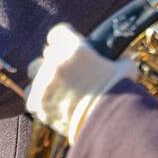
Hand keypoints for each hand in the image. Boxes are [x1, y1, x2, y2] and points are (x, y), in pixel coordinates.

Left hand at [25, 23, 137, 143]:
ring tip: (54, 86)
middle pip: (45, 53)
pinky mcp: (39, 104)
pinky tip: (50, 102)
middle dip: (54, 59)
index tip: (67, 44)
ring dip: (42, 77)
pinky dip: (39, 98)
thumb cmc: (119, 94)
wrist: (108, 125)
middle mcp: (55, 63)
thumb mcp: (125, 69)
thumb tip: (125, 54)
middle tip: (66, 69)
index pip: (58, 33)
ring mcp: (44, 84)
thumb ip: (121, 58)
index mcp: (74, 49)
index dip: (63, 38)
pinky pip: (31, 95)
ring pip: (34, 72)